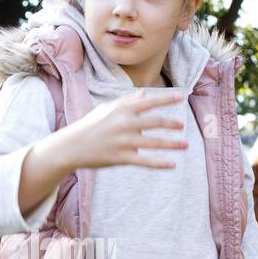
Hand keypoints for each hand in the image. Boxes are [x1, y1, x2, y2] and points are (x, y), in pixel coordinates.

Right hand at [53, 87, 188, 171]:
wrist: (72, 146)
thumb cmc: (91, 125)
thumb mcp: (107, 109)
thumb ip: (127, 102)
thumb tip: (144, 93)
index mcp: (122, 110)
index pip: (149, 102)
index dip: (166, 100)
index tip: (181, 97)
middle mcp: (125, 124)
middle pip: (155, 122)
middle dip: (172, 124)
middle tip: (183, 126)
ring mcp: (124, 142)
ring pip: (153, 143)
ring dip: (172, 144)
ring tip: (186, 145)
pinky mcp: (121, 158)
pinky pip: (145, 161)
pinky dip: (160, 163)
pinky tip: (173, 165)